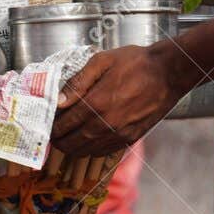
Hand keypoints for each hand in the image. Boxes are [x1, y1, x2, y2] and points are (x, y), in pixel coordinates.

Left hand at [53, 44, 190, 156]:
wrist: (168, 73)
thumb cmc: (134, 62)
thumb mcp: (102, 61)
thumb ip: (78, 82)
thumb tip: (58, 101)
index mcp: (96, 103)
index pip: (64, 124)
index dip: (52, 127)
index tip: (46, 125)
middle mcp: (105, 123)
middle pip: (72, 142)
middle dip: (59, 140)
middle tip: (52, 134)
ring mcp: (119, 134)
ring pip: (87, 151)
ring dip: (73, 147)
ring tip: (66, 139)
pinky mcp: (130, 139)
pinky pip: (104, 151)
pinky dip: (90, 150)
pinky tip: (86, 141)